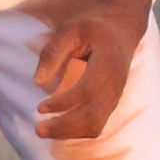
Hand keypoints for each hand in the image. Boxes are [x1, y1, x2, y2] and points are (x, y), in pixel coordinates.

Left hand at [35, 0, 151, 140]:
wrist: (122, 27)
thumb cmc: (93, 27)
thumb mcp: (70, 29)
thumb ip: (53, 52)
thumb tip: (37, 81)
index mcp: (108, 64)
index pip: (87, 91)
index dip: (63, 103)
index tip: (39, 107)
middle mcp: (116, 85)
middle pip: (92, 116)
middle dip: (64, 127)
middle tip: (37, 129)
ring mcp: (115, 96)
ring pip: (95, 125)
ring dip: (68, 133)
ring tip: (42, 130)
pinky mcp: (111, 102)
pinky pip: (97, 125)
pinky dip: (76, 131)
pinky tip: (56, 127)